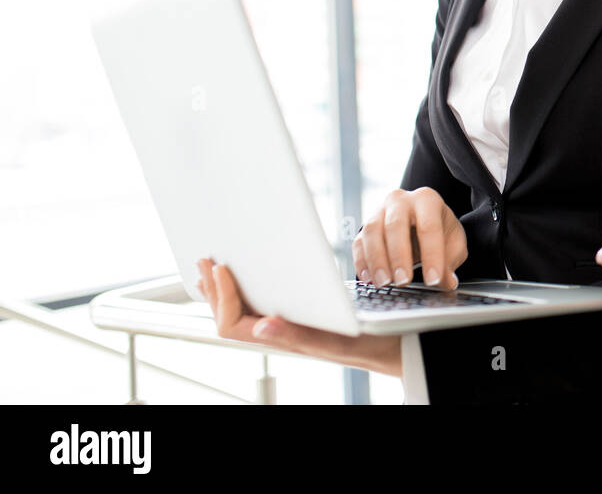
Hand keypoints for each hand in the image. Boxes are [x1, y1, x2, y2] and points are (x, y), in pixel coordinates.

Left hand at [195, 258, 400, 376]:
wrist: (393, 344)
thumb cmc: (370, 342)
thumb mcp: (336, 338)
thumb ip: (298, 336)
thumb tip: (261, 327)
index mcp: (283, 340)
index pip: (232, 325)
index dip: (222, 296)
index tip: (222, 266)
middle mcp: (278, 335)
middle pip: (230, 318)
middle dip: (213, 290)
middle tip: (204, 260)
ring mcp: (285, 328)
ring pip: (241, 313)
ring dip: (222, 290)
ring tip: (212, 269)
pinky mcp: (298, 317)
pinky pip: (258, 307)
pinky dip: (242, 290)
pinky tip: (243, 279)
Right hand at [353, 187, 467, 289]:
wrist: (421, 222)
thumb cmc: (439, 230)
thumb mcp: (453, 243)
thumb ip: (450, 262)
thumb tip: (447, 281)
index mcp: (427, 199)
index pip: (429, 226)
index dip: (432, 255)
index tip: (433, 279)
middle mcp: (401, 200)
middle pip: (395, 225)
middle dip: (399, 256)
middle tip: (404, 280)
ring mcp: (379, 211)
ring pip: (372, 232)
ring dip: (377, 260)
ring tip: (385, 282)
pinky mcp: (364, 227)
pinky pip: (358, 243)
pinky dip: (361, 262)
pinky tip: (369, 278)